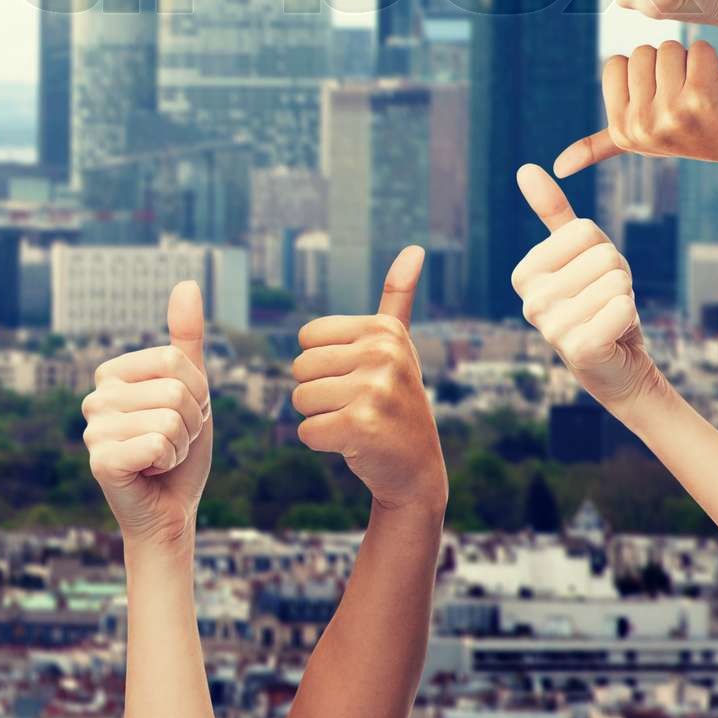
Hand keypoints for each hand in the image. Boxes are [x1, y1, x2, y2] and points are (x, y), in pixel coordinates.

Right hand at [82, 282, 211, 548]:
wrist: (170, 511)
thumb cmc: (179, 449)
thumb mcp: (191, 388)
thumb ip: (185, 338)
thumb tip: (188, 282)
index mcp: (112, 373)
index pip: (175, 360)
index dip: (196, 393)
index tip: (181, 416)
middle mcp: (96, 396)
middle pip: (176, 390)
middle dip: (191, 422)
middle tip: (172, 442)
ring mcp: (94, 430)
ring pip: (171, 419)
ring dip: (180, 445)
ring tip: (160, 458)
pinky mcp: (100, 461)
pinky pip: (159, 443)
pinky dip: (169, 462)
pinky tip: (150, 473)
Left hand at [291, 247, 445, 512]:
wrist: (417, 469)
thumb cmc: (396, 398)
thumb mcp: (397, 343)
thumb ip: (398, 296)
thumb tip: (415, 248)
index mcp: (384, 328)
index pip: (307, 337)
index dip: (322, 363)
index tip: (357, 377)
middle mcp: (383, 353)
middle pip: (300, 368)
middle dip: (319, 392)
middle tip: (356, 405)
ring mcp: (375, 390)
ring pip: (300, 399)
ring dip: (320, 418)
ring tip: (356, 422)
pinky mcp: (361, 426)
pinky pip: (307, 431)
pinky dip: (322, 442)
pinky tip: (353, 445)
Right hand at [512, 165, 664, 418]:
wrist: (618, 363)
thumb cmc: (598, 300)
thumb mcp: (579, 253)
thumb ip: (553, 212)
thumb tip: (525, 168)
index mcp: (523, 274)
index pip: (585, 231)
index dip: (603, 250)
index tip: (593, 278)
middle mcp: (530, 301)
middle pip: (604, 256)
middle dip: (618, 276)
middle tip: (605, 302)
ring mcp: (551, 328)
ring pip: (616, 282)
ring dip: (625, 298)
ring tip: (610, 317)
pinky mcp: (579, 349)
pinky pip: (622, 308)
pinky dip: (630, 317)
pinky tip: (616, 335)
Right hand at [555, 39, 717, 175]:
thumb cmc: (694, 131)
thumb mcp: (642, 141)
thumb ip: (599, 148)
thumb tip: (556, 169)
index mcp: (623, 131)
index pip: (615, 64)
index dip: (641, 73)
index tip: (661, 100)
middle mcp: (643, 127)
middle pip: (641, 54)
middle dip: (665, 65)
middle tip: (687, 96)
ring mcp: (672, 114)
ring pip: (668, 49)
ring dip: (689, 61)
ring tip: (704, 91)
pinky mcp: (702, 97)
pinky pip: (697, 49)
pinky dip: (710, 57)